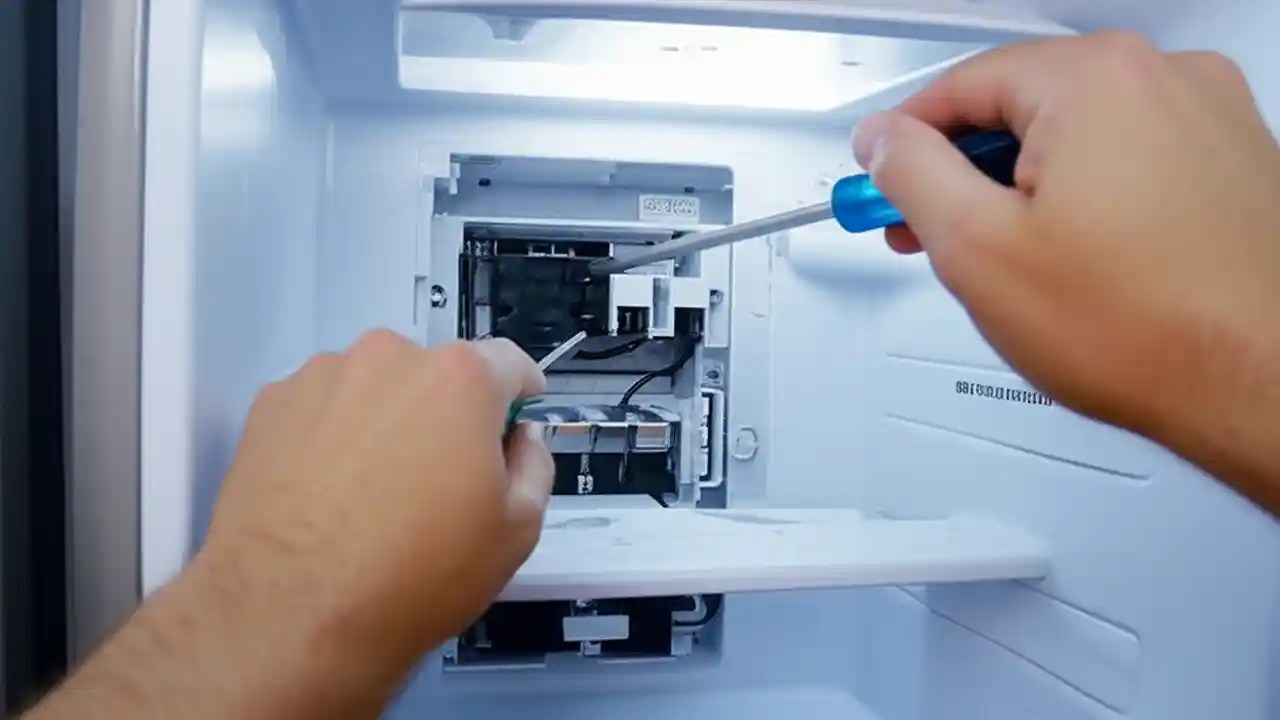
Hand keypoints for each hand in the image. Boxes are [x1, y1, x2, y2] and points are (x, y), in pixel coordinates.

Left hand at [29, 332, 553, 718]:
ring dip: (385, 423)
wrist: (289, 613)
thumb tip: (517, 441)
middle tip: (439, 482)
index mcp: (460, 378)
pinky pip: (321, 409)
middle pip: (435, 375)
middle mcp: (389, 357)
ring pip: (374, 390)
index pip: (509, 363)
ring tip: (373, 495)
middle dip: (445, 416)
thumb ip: (533, 464)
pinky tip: (329, 495)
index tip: (513, 425)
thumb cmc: (413, 573)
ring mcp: (322, 377)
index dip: (519, 396)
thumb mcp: (516, 530)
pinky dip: (331, 437)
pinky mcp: (270, 405)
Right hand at [854, 32, 1279, 512]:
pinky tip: (1068, 259)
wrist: (1266, 385)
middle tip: (923, 226)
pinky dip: (1085, 198)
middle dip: (962, 171)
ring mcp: (1210, 119)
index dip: (904, 139)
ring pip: (1076, 137)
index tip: (879, 176)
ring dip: (1022, 187)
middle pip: (1021, 107)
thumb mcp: (979, 249)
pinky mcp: (1234, 164)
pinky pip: (1130, 161)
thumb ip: (913, 176)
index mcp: (1097, 82)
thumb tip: (886, 142)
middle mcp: (1165, 81)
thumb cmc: (1151, 330)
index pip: (962, 85)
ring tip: (999, 258)